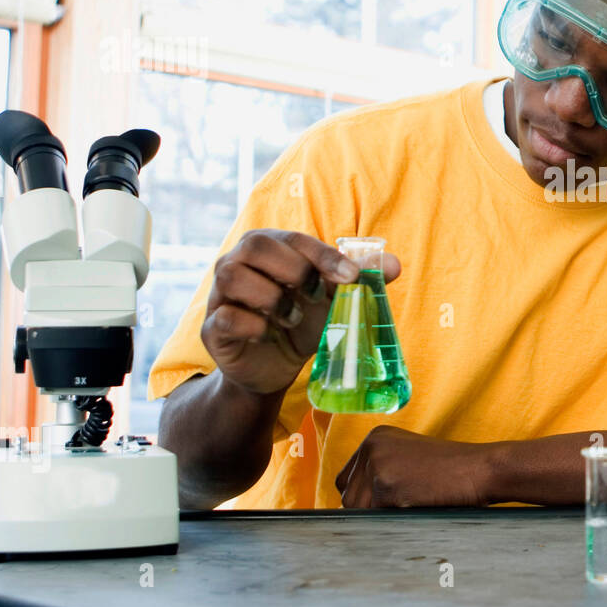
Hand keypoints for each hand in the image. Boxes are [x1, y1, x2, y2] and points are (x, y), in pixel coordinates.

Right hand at [201, 229, 401, 395]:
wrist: (275, 367)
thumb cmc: (304, 321)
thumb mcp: (334, 299)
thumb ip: (362, 278)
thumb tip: (394, 264)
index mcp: (270, 248)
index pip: (295, 239)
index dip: (324, 256)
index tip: (351, 277)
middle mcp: (239, 262)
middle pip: (255, 245)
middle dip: (294, 270)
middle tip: (316, 296)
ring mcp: (220, 294)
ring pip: (232, 275)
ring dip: (271, 297)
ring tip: (292, 317)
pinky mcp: (212, 328)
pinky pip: (225, 317)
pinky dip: (252, 325)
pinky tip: (269, 334)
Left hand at [336, 426, 497, 507]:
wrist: (481, 469)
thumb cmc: (452, 470)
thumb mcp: (409, 458)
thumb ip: (380, 469)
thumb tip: (352, 504)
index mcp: (375, 437)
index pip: (346, 479)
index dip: (362, 497)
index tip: (385, 503)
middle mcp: (371, 448)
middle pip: (349, 498)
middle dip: (371, 509)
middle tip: (405, 505)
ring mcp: (378, 467)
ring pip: (359, 512)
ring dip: (382, 517)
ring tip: (413, 503)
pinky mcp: (386, 488)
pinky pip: (377, 520)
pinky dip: (396, 521)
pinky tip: (419, 506)